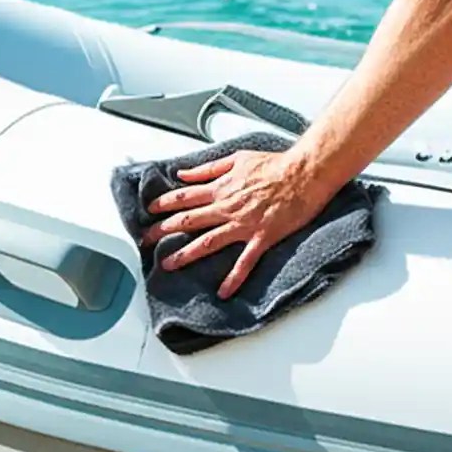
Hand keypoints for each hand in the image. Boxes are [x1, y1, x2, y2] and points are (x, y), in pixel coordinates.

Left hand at [142, 149, 329, 298]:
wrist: (305, 173)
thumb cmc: (275, 164)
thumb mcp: (237, 159)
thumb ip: (208, 169)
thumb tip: (184, 173)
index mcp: (222, 188)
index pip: (184, 197)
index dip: (164, 205)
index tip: (149, 212)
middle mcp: (228, 207)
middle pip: (188, 220)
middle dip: (163, 231)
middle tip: (146, 241)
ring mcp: (243, 224)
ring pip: (208, 242)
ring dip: (186, 254)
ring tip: (168, 265)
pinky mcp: (262, 237)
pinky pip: (245, 261)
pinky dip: (234, 278)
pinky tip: (223, 292)